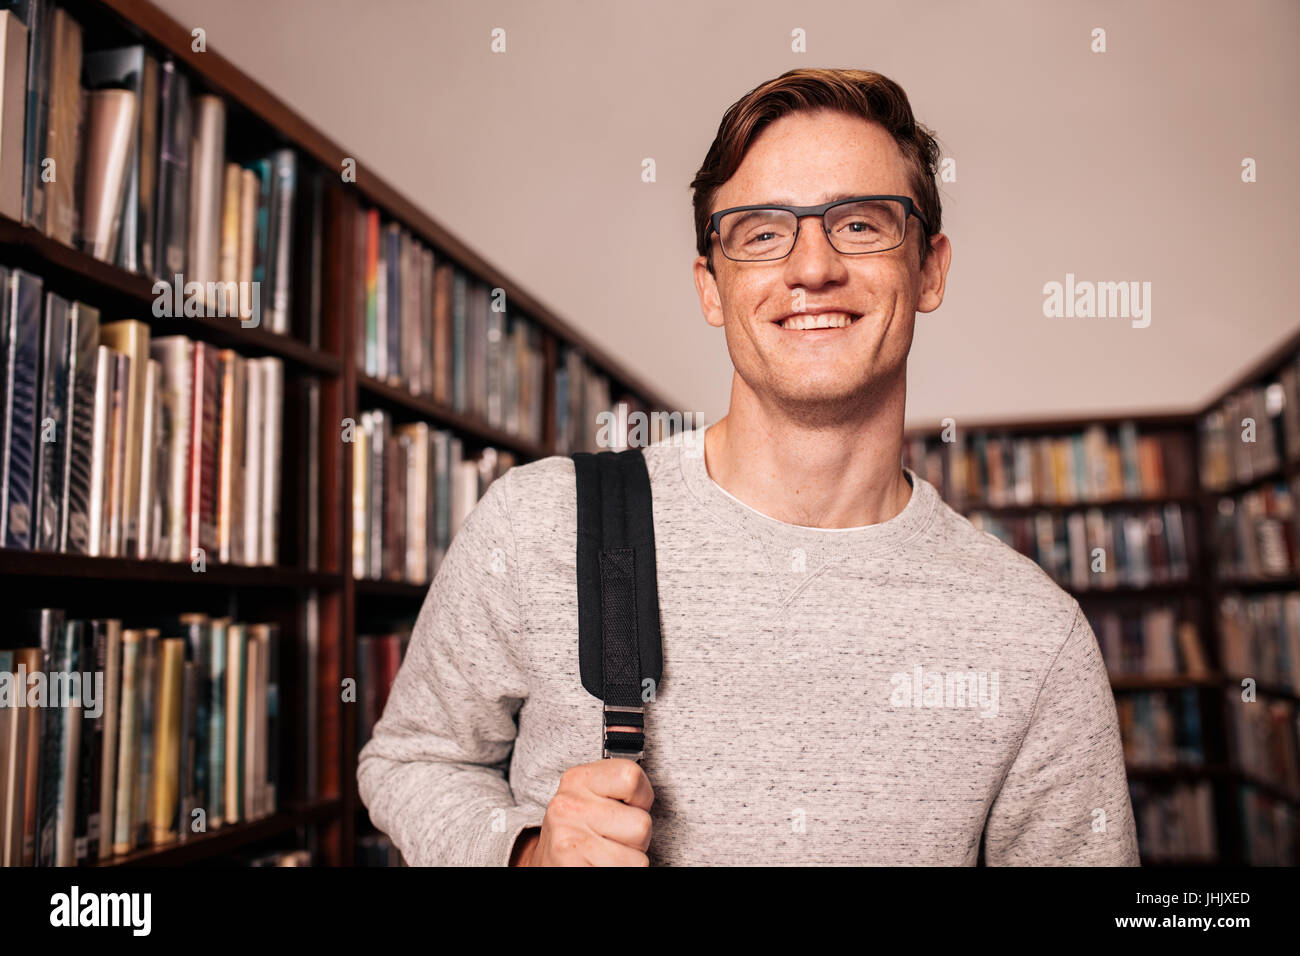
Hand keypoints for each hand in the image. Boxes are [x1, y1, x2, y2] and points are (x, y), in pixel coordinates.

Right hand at [512, 758, 653, 865]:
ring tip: (606, 854)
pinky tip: (599, 865)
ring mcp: (568, 838)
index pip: (632, 777)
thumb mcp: (595, 795)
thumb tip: (635, 725)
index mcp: (579, 778)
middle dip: (637, 839)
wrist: (547, 864)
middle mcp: (568, 805)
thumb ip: (621, 777)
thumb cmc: (584, 830)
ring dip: (629, 860)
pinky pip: (625, 873)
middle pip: (642, 825)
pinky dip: (620, 873)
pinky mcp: (570, 865)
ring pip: (637, 857)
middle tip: (613, 838)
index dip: (642, 798)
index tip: (628, 806)